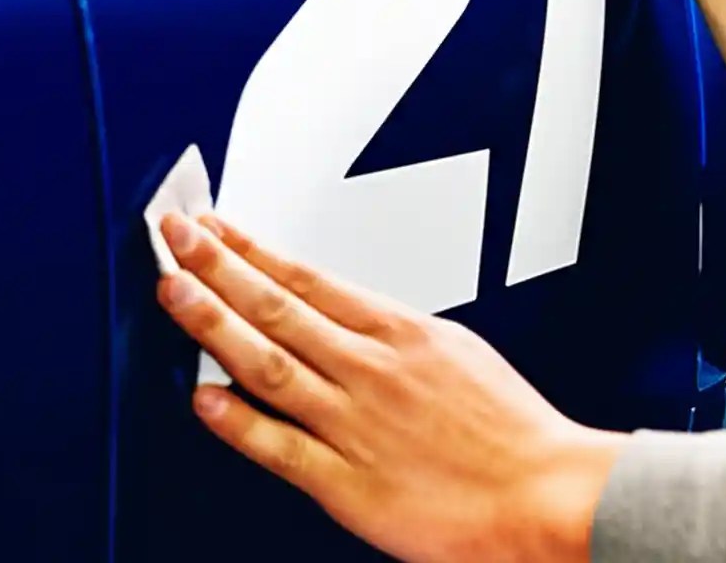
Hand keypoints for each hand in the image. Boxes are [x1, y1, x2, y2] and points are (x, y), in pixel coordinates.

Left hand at [155, 212, 625, 562]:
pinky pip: (281, 447)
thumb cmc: (513, 431)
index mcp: (400, 333)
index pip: (307, 278)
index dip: (251, 250)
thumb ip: (394, 336)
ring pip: (269, 363)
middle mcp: (371, 370)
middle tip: (175, 235)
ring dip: (214, 324)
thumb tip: (343, 316)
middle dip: (218, 265)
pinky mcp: (349, 483)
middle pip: (277, 306)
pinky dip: (238, 423)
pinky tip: (203, 400)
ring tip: (173, 292)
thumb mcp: (457, 353)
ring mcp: (355, 424)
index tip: (215, 227)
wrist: (551, 497)